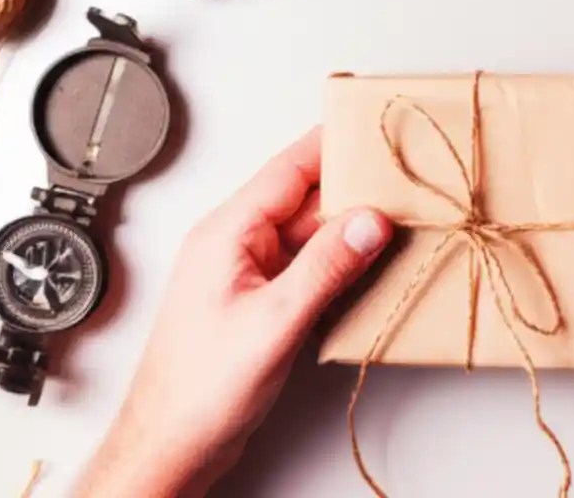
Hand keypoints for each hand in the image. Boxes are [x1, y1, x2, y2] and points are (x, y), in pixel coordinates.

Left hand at [77, 128, 391, 496]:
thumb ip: (324, 267)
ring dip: (348, 232)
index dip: (330, 146)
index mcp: (226, 233)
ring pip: (308, 237)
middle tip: (402, 182)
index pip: (287, 170)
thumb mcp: (273, 321)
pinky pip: (306, 269)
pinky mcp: (260, 304)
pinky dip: (338, 266)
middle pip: (303, 201)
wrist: (171, 444)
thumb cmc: (199, 388)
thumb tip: (367, 222)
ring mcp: (247, 276)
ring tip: (397, 224)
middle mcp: (235, 246)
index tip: (370, 128)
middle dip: (352, 191)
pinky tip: (367, 271)